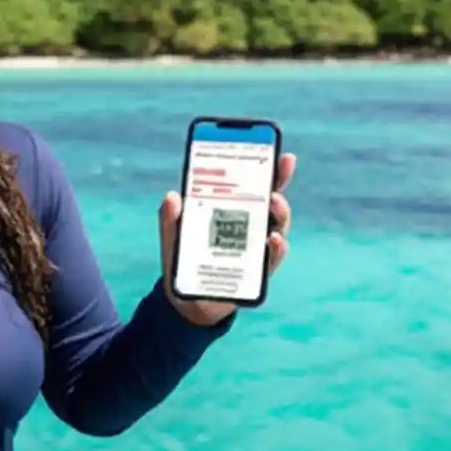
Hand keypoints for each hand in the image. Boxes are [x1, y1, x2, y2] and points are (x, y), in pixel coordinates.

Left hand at [158, 153, 296, 325]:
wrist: (186, 300)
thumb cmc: (183, 260)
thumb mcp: (172, 235)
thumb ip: (169, 217)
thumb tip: (172, 196)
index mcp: (233, 211)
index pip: (253, 185)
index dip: (268, 167)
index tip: (279, 150)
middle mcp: (251, 226)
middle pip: (272, 200)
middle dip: (279, 181)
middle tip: (281, 166)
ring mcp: (257, 249)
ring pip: (278, 225)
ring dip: (280, 211)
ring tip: (274, 201)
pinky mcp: (258, 273)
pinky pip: (272, 258)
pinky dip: (276, 247)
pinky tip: (273, 239)